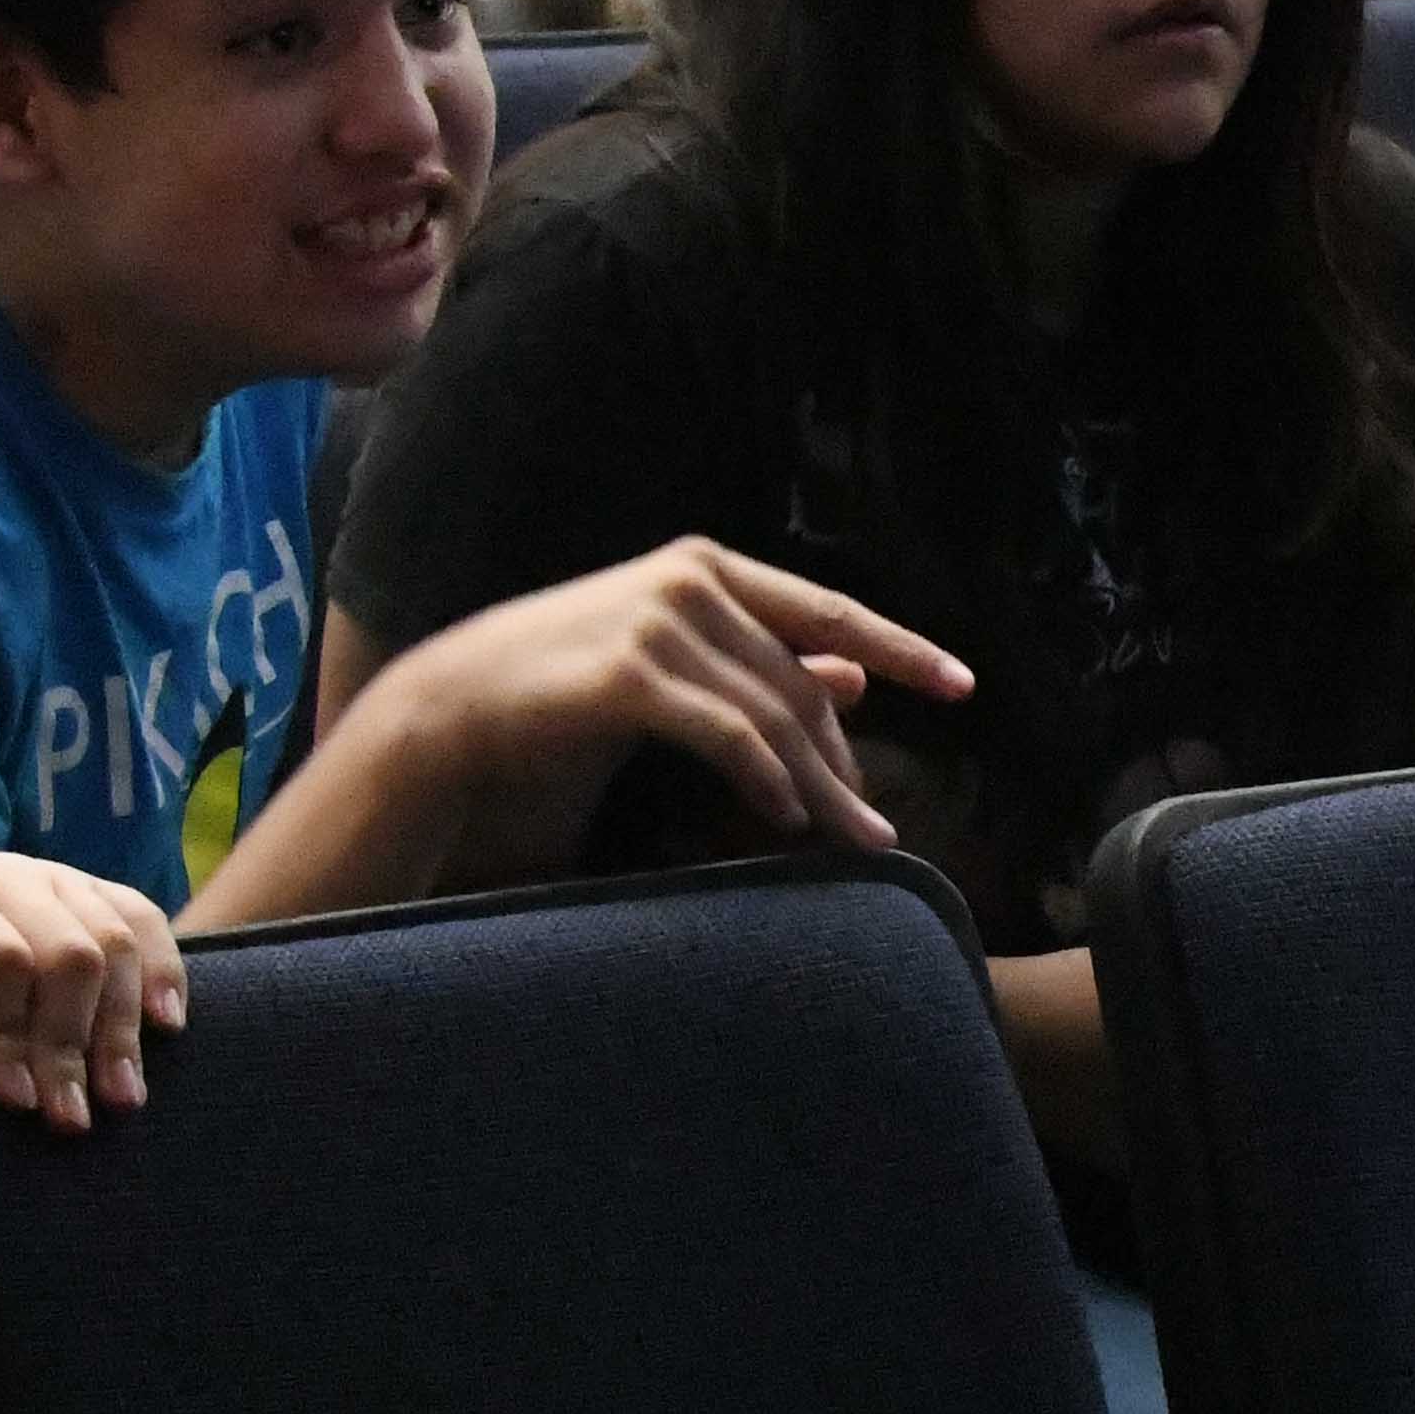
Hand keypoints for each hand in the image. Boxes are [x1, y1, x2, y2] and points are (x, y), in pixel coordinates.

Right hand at [361, 537, 976, 877]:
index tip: (963, 686)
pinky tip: (782, 818)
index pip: (827, 611)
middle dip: (846, 760)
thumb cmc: (560, 699)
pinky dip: (764, 778)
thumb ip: (760, 669)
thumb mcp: (677, 676)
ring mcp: (658, 621)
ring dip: (818, 787)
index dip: (902, 647)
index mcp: (706, 570)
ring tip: (850, 843)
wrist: (451, 715)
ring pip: (775, 714)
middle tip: (880, 828)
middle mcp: (689, 581)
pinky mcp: (629, 674)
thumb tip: (853, 678)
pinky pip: (726, 733)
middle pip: (803, 680)